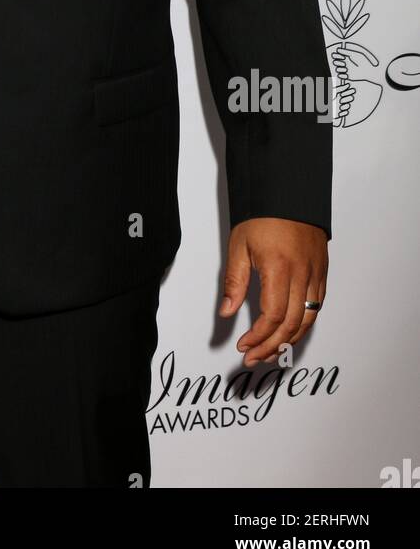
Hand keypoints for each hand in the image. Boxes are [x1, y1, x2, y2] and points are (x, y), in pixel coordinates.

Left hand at [217, 218, 327, 365]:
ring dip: (290, 340)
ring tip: (270, 351)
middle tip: (254, 357)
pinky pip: (317, 305)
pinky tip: (290, 331)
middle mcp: (302, 273)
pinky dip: (305, 323)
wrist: (286, 191)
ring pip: (309, 318)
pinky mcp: (322, 270)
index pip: (273, 316)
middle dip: (272, 346)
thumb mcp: (239, 246)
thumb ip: (234, 282)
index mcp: (280, 268)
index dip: (259, 337)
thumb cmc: (262, 215)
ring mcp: (316, 273)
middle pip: (293, 324)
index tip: (244, 345)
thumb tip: (227, 312)